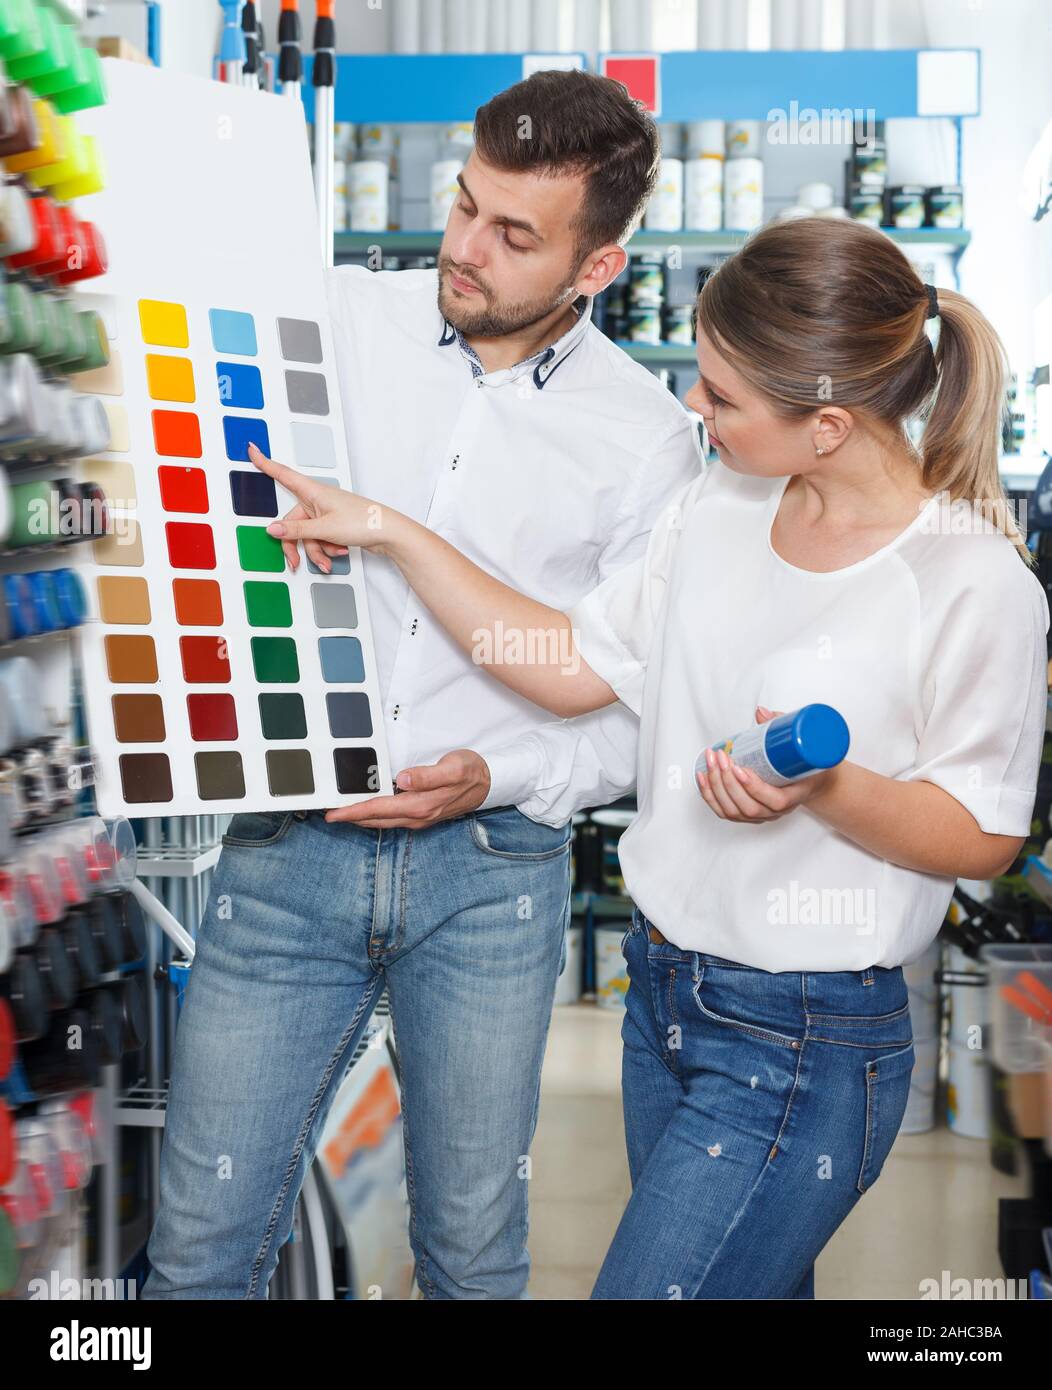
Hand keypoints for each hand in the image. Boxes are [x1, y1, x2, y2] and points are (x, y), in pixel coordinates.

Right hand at [247, 442, 399, 573]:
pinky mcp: (335, 525)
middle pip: (293, 522)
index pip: (283, 474)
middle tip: (295, 564)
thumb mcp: (324, 529)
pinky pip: (321, 539)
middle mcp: (318, 501)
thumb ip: (296, 530)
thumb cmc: (363, 522)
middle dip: (296, 545)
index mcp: (313, 492)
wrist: (390, 533)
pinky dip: (328, 549)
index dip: (265, 463)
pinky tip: (341, 554)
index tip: (251, 449)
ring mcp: (327, 513)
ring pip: (308, 535)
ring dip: (317, 551)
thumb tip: (272, 529)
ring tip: (330, 561)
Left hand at [325, 749, 491, 828]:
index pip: (379, 810)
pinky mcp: (422, 814)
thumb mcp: (453, 768)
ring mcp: (419, 817)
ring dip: (361, 817)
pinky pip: (392, 818)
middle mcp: (417, 816)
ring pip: (382, 821)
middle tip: (327, 813)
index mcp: (420, 805)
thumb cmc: (471, 772)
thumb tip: (402, 780)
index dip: (353, 812)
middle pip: (375, 819)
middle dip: (350, 817)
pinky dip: (375, 815)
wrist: (490, 784)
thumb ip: (427, 775)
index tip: (332, 814)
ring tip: (342, 812)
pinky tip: (369, 809)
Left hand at [696, 705, 828, 822]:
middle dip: (729, 782)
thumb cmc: (806, 766)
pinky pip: (724, 812)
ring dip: (716, 786)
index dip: (755, 787)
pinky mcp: (746, 815)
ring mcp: (760, 816)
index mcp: (795, 796)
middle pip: (748, 807)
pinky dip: (710, 795)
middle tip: (721, 757)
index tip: (741, 768)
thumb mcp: (800, 745)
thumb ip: (781, 727)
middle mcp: (776, 812)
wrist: (809, 784)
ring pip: (733, 811)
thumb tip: (760, 712)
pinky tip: (703, 777)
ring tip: (711, 762)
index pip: (776, 801)